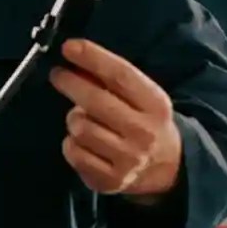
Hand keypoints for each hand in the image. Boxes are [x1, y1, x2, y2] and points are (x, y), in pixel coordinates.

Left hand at [49, 38, 182, 202]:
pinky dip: (71, 143)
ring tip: (83, 117)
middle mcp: (143, 133)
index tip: (69, 47)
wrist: (168, 168)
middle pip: (95, 101)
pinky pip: (73, 152)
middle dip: (70, 83)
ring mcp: (127, 160)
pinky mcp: (110, 180)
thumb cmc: (145, 120)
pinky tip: (83, 141)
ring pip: (80, 127)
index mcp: (155, 105)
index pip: (121, 75)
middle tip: (58, 74)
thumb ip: (110, 78)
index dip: (92, 58)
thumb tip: (74, 56)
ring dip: (74, 118)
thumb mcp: (140, 96)